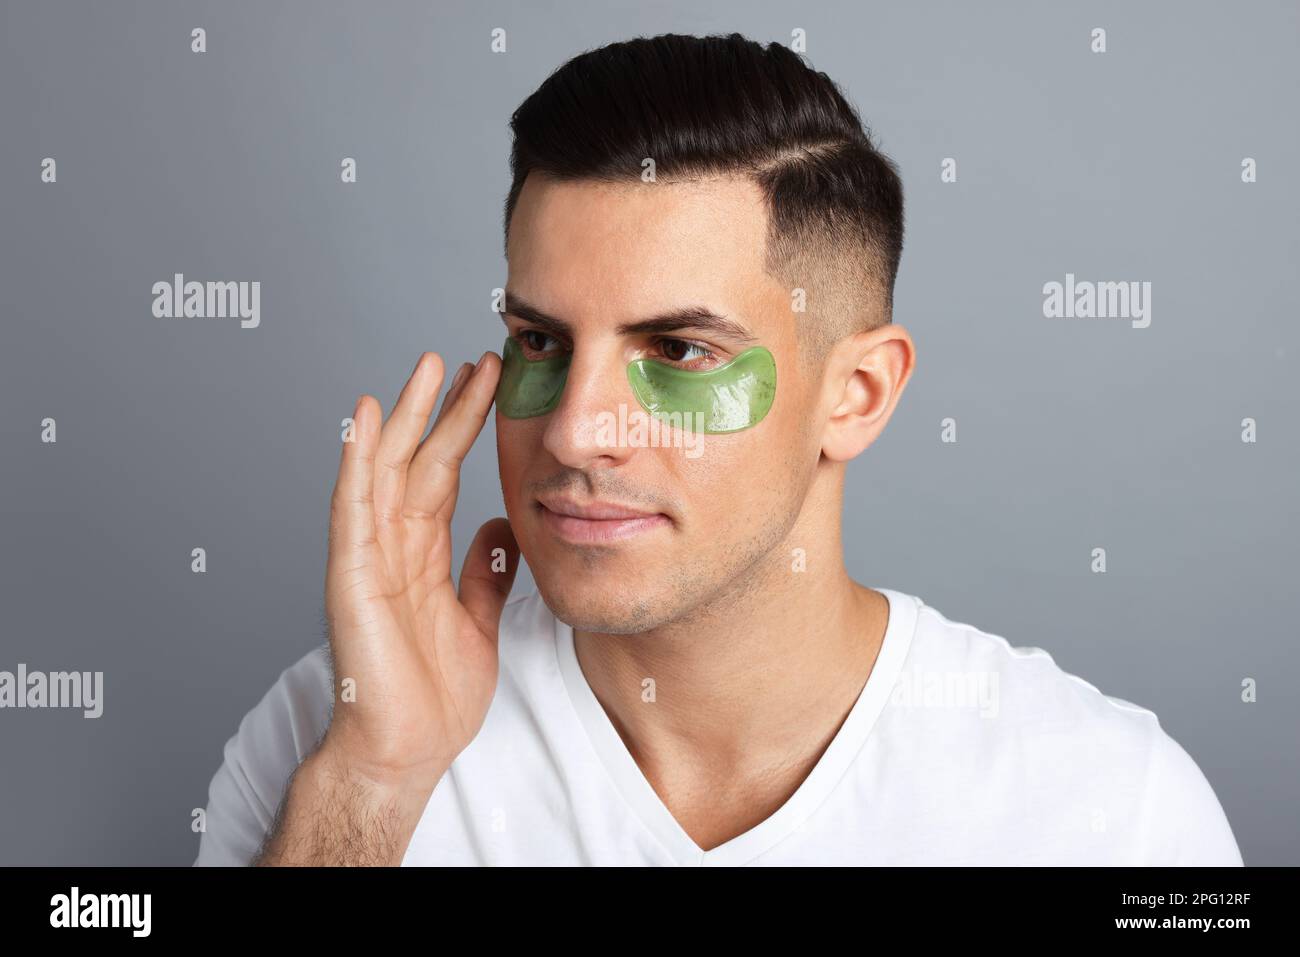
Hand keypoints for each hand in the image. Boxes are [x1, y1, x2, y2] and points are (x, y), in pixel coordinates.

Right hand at [318, 351, 518, 790]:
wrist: (406, 748)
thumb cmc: (433, 694)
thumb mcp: (477, 619)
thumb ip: (484, 572)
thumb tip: (498, 527)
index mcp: (421, 553)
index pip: (444, 473)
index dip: (465, 428)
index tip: (491, 384)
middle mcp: (392, 545)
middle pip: (418, 460)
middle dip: (444, 408)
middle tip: (470, 358)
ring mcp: (368, 557)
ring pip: (385, 471)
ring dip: (404, 418)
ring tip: (424, 368)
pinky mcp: (350, 575)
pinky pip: (353, 509)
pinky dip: (357, 463)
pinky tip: (364, 422)